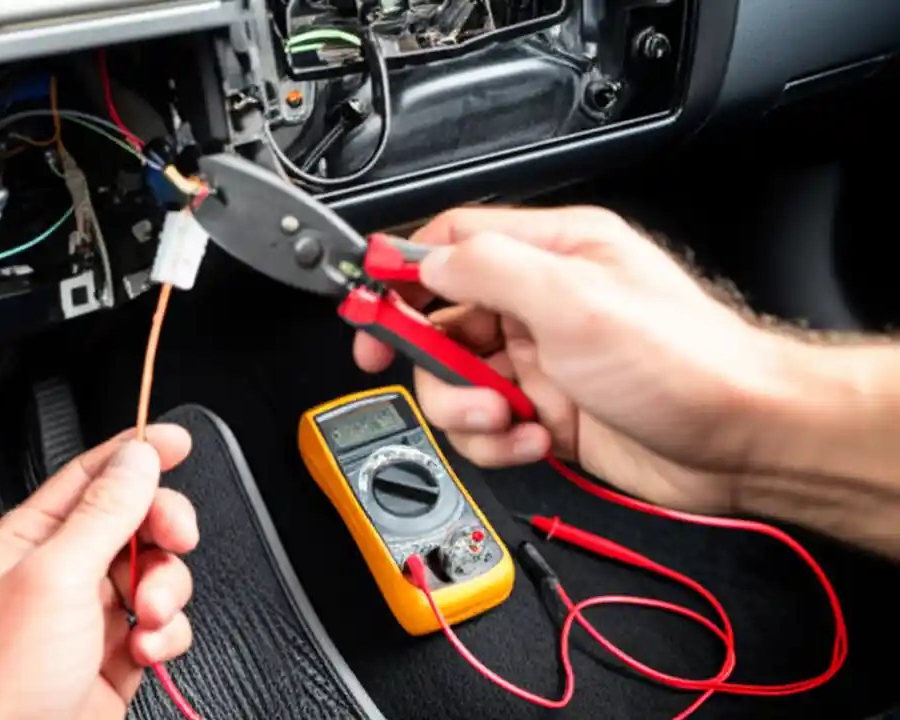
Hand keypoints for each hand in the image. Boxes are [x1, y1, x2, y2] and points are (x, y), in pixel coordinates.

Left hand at [0, 424, 197, 719]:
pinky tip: (146, 651)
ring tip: (147, 619)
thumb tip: (136, 460)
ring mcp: (89, 616)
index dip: (136, 455)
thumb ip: (103, 513)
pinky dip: (166, 635)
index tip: (178, 442)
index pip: (90, 477)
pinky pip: (161, 624)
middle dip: (162, 533)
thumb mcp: (56, 578)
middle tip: (177, 540)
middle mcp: (59, 573)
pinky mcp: (116, 656)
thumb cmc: (2, 682)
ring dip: (165, 594)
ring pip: (155, 574)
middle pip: (134, 523)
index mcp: (31, 540)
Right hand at [355, 207, 787, 512]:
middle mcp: (542, 303)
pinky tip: (536, 439)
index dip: (401, 270)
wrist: (742, 441)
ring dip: (466, 409)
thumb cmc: (685, 361)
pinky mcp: (547, 412)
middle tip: (430, 375)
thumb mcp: (575, 300)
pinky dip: (500, 442)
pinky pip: (489, 427)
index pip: (453, 244)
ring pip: (458, 380)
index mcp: (552, 254)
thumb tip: (424, 261)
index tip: (364, 299)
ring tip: (504, 419)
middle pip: (442, 319)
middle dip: (429, 356)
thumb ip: (489, 271)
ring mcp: (543, 361)